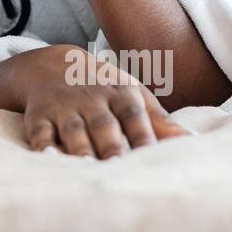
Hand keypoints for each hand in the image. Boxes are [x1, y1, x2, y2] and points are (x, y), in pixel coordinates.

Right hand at [7, 45, 192, 157]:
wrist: (49, 63)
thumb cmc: (101, 87)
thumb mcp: (131, 93)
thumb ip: (158, 119)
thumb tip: (192, 140)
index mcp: (120, 93)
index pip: (134, 115)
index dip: (144, 135)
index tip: (155, 158)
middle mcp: (91, 99)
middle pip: (103, 124)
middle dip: (111, 146)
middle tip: (119, 168)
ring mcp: (63, 106)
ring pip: (73, 129)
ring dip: (79, 148)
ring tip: (86, 168)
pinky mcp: (38, 114)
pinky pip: (39, 129)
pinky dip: (41, 143)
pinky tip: (47, 157)